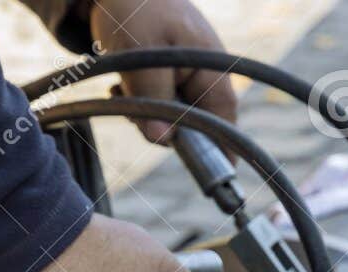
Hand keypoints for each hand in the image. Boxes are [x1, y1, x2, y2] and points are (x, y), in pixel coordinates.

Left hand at [90, 0, 235, 141]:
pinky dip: (139, 102)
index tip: (222, 178)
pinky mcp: (167, 75)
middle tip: (134, 109)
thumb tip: (163, 141)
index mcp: (210, 65)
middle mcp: (204, 72)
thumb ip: (152, 100)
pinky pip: (158, 103)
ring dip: (146, 113)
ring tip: (124, 87)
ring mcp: (186, 73)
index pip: (224, 117)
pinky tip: (123, 85)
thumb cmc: (133, 12)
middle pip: (194, 122)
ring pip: (172, 116)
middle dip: (163, 126)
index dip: (223, 147)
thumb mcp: (140, 57)